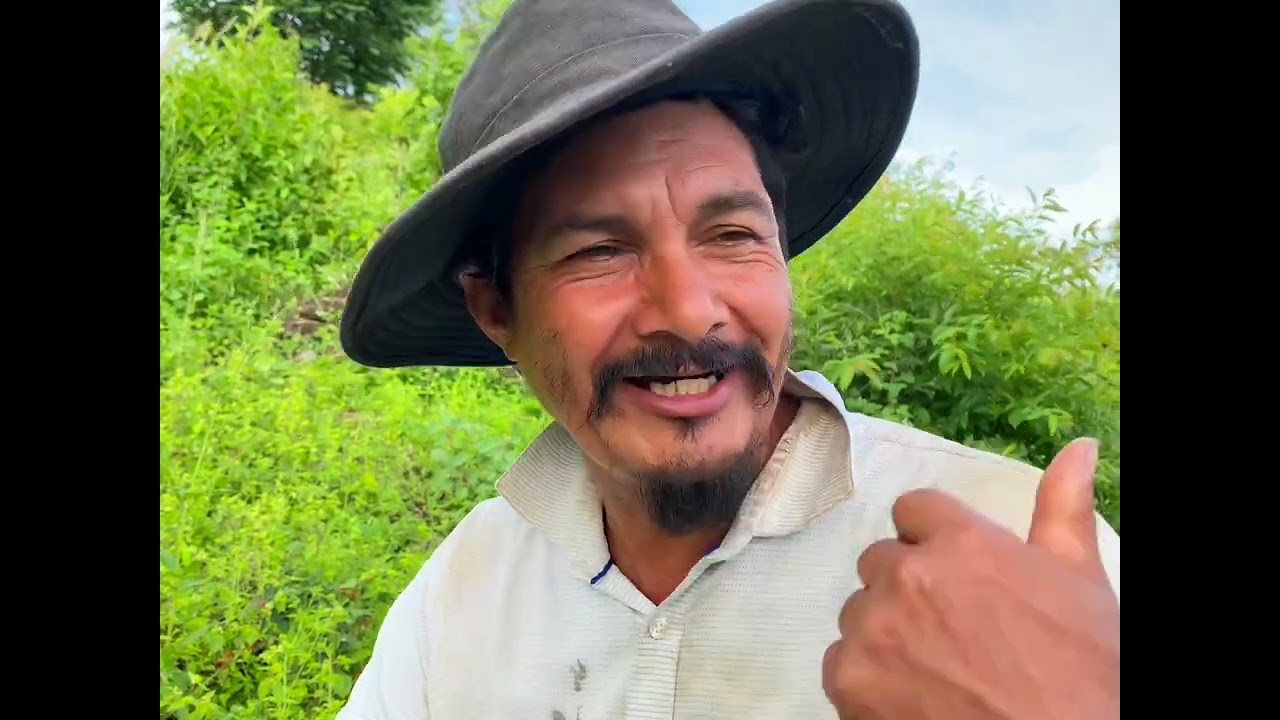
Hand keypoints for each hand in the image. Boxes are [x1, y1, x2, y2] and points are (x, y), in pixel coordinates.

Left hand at [822, 437, 1119, 719]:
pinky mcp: (849, 681)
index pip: (911, 510)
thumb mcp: (1082, 581)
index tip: (953, 574)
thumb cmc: (1083, 672)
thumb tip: (1078, 447)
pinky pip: (840, 662)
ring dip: (885, 635)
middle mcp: (908, 576)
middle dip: (907, 589)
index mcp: (963, 542)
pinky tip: (913, 698)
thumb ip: (1063, 508)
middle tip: (951, 632)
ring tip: (936, 670)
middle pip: (880, 563)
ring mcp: (874, 629)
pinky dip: (868, 681)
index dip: (931, 541)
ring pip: (859, 614)